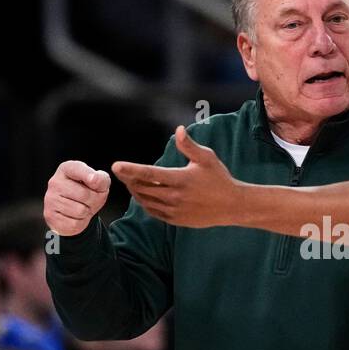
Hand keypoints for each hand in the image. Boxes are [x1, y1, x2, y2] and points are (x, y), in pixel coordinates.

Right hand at [44, 160, 110, 236]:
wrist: (76, 212)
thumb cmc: (88, 192)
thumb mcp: (100, 183)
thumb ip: (101, 179)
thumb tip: (93, 179)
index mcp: (66, 169)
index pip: (77, 169)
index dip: (89, 176)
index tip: (93, 180)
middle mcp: (55, 182)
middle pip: (84, 195)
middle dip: (94, 201)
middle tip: (90, 200)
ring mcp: (50, 199)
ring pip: (80, 211)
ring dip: (87, 212)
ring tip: (82, 207)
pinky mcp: (50, 216)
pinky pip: (75, 224)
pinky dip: (80, 223)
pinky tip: (75, 217)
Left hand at [113, 126, 240, 227]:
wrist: (232, 206)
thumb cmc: (219, 178)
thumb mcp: (207, 158)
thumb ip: (189, 145)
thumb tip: (178, 129)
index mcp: (180, 179)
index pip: (149, 174)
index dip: (130, 169)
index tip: (116, 166)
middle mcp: (175, 197)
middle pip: (142, 188)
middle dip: (129, 179)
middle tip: (121, 171)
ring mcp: (174, 210)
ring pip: (145, 201)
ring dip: (135, 191)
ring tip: (130, 181)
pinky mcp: (175, 220)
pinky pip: (153, 211)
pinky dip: (145, 202)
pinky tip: (143, 195)